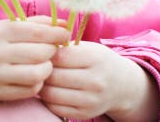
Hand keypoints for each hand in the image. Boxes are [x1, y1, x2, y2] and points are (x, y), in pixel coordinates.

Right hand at [0, 18, 69, 103]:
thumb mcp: (4, 26)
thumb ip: (32, 24)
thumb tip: (60, 24)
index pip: (36, 32)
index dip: (56, 33)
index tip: (65, 34)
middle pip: (40, 53)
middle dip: (52, 50)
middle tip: (52, 49)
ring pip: (38, 74)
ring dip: (47, 68)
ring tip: (44, 63)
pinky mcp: (1, 92)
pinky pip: (31, 89)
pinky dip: (38, 82)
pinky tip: (34, 75)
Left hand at [39, 41, 159, 120]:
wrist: (122, 85)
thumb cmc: (97, 61)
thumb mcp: (87, 47)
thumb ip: (65, 46)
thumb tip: (38, 46)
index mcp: (95, 59)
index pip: (59, 56)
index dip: (46, 53)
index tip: (42, 52)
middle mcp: (95, 81)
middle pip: (53, 76)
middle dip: (41, 70)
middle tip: (37, 66)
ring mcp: (91, 100)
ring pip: (51, 94)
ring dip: (41, 86)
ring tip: (41, 78)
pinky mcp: (85, 114)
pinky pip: (56, 108)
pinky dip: (47, 100)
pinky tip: (50, 90)